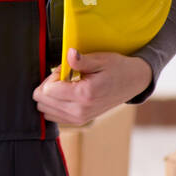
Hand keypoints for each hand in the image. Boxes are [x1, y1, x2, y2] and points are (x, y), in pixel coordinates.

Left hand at [31, 48, 152, 125]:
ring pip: (45, 109)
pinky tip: (66, 94)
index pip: (47, 90)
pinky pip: (52, 115)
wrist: (133, 83)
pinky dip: (54, 104)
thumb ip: (81, 60)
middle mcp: (80, 111)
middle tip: (64, 77)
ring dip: (50, 95)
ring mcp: (79, 119)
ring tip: (66, 85)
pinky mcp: (78, 121)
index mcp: (84, 95)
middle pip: (42, 101)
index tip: (64, 70)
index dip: (52, 77)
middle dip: (48, 86)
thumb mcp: (100, 60)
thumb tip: (70, 54)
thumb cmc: (117, 69)